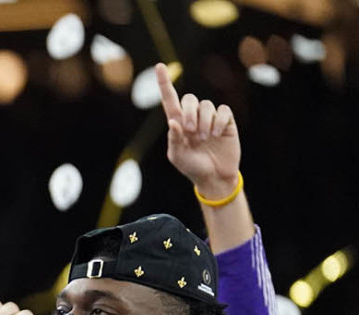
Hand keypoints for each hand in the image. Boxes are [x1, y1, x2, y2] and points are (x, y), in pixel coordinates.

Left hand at [156, 62, 240, 198]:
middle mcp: (193, 117)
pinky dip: (219, 122)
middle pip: (189, 99)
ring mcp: (210, 118)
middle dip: (189, 113)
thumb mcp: (178, 157)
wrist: (214, 177)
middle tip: (191, 131)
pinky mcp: (226, 122)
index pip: (170, 100)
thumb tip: (173, 121)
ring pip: (206, 105)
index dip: (165, 83)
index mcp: (178, 124)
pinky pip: (223, 111)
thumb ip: (174, 140)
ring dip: (205, 121)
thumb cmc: (192, 167)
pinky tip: (217, 134)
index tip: (159, 66)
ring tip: (206, 138)